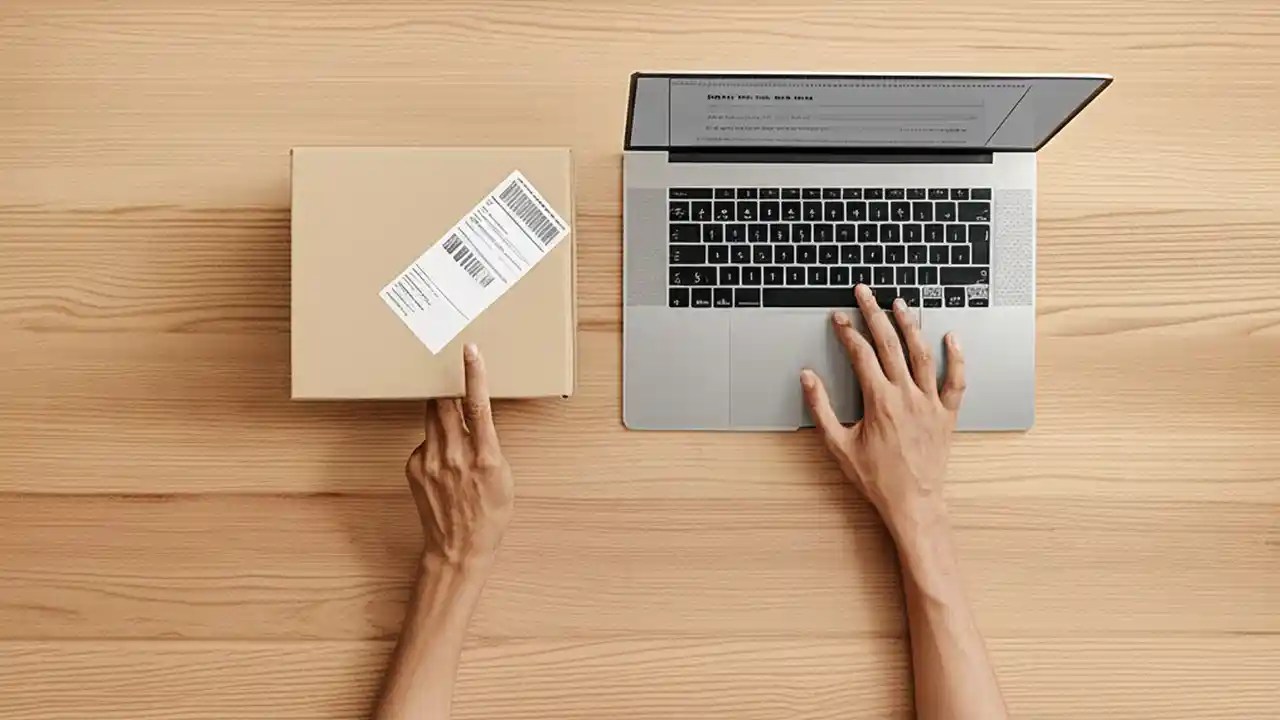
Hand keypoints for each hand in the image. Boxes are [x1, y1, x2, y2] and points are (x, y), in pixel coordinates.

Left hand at [405, 344, 513, 568]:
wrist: (459, 547)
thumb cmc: (489, 514)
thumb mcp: (504, 477)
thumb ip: (490, 445)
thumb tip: (478, 420)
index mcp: (484, 456)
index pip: (478, 405)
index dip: (474, 375)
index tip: (470, 351)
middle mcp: (454, 455)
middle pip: (445, 404)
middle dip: (448, 387)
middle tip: (448, 374)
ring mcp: (430, 461)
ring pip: (433, 418)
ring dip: (441, 410)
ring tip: (450, 421)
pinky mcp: (414, 467)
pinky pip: (424, 440)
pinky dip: (434, 441)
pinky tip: (443, 460)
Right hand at [800, 285, 965, 534]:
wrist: (913, 503)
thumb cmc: (876, 479)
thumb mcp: (838, 446)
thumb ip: (821, 410)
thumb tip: (808, 379)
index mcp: (879, 401)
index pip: (861, 355)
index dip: (848, 333)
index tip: (839, 318)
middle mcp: (907, 396)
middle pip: (890, 344)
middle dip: (874, 314)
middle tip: (865, 293)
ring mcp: (930, 403)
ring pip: (921, 354)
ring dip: (910, 325)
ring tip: (900, 303)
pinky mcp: (947, 414)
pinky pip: (956, 380)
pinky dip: (956, 357)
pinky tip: (952, 336)